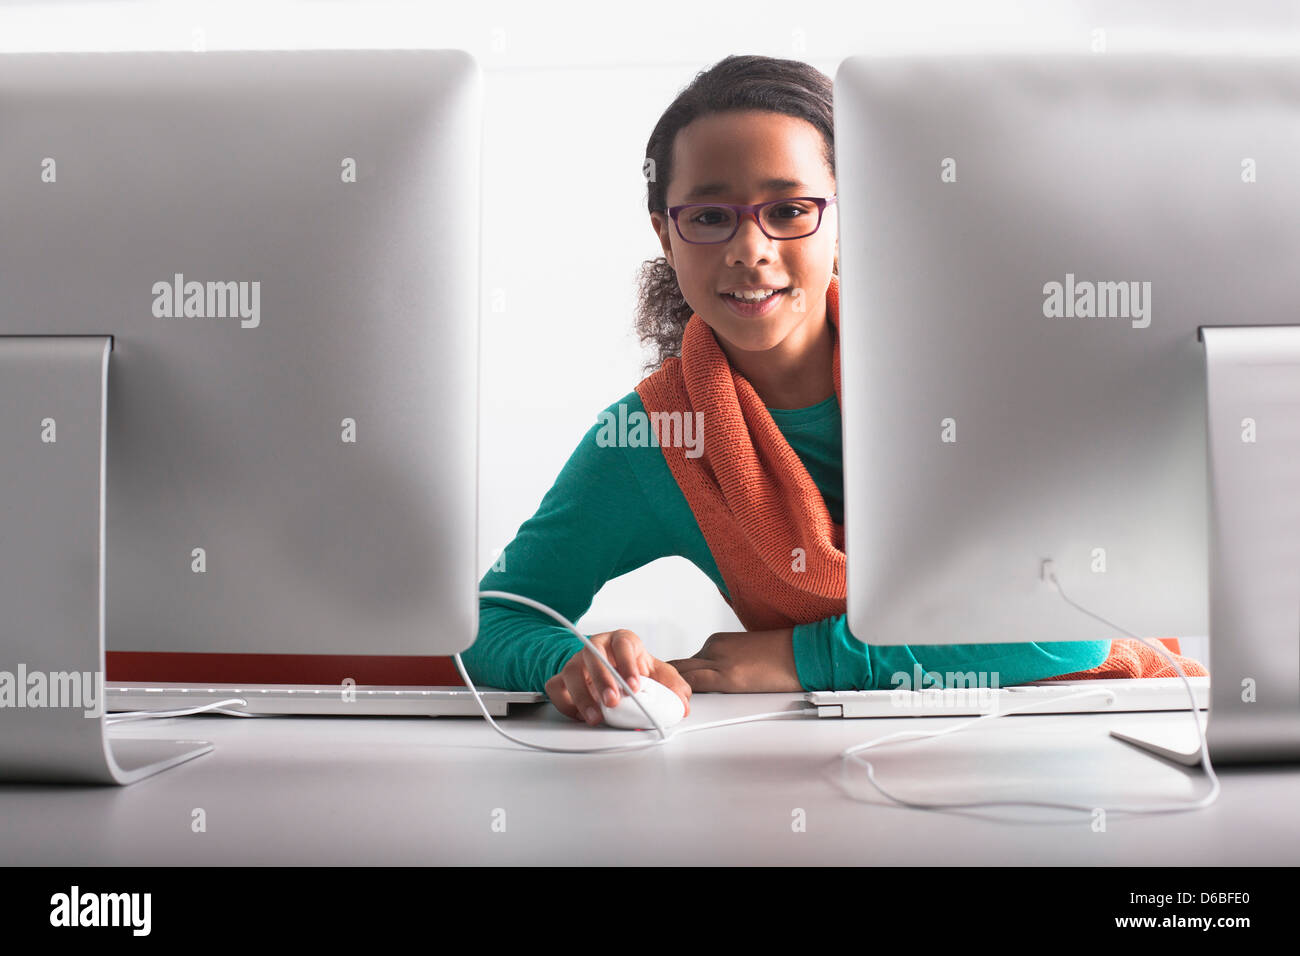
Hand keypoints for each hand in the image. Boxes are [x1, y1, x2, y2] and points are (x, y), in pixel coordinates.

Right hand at [545, 629, 691, 725]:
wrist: (614, 667)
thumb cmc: (635, 667)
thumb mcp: (657, 673)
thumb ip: (672, 686)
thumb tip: (683, 704)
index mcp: (622, 640)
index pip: (623, 645)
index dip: (628, 664)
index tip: (636, 685)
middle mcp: (596, 647)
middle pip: (593, 656)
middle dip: (603, 680)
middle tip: (613, 701)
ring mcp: (577, 662)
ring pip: (570, 672)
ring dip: (582, 696)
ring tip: (596, 717)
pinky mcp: (563, 678)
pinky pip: (556, 688)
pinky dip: (566, 703)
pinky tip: (580, 715)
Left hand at [668, 628, 801, 692]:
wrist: (803, 652)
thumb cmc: (783, 656)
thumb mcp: (745, 655)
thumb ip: (726, 665)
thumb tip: (716, 681)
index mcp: (718, 641)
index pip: (688, 662)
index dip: (675, 677)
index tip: (667, 687)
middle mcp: (714, 648)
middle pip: (678, 667)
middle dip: (666, 683)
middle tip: (654, 696)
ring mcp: (719, 661)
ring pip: (681, 675)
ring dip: (671, 689)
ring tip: (660, 703)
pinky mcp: (728, 677)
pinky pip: (694, 684)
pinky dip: (680, 693)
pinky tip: (674, 703)